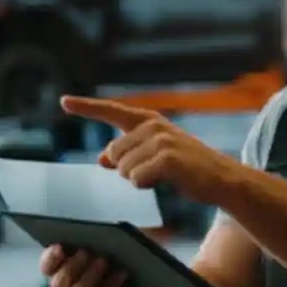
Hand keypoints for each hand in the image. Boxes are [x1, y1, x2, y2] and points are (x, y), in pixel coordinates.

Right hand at [40, 244, 130, 286]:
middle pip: (59, 283)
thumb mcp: (97, 242)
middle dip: (72, 266)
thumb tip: (91, 232)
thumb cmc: (106, 251)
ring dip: (90, 277)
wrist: (125, 279)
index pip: (47, 266)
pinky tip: (122, 272)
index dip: (51, 257)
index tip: (60, 246)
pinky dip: (111, 284)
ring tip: (103, 260)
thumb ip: (89, 237)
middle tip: (85, 251)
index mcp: (56, 269)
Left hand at [61, 96, 242, 204]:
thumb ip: (129, 153)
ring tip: (165, 175)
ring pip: (123, 169)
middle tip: (155, 171)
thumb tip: (103, 158)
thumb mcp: (155, 155)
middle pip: (114, 154)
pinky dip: (146, 185)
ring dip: (139, 178)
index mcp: (149, 121)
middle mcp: (153, 126)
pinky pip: (136, 179)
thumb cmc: (188, 168)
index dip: (87, 107)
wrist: (221, 178)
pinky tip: (167, 180)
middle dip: (128, 169)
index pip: (112, 111)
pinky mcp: (166, 158)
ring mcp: (160, 140)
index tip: (64, 101)